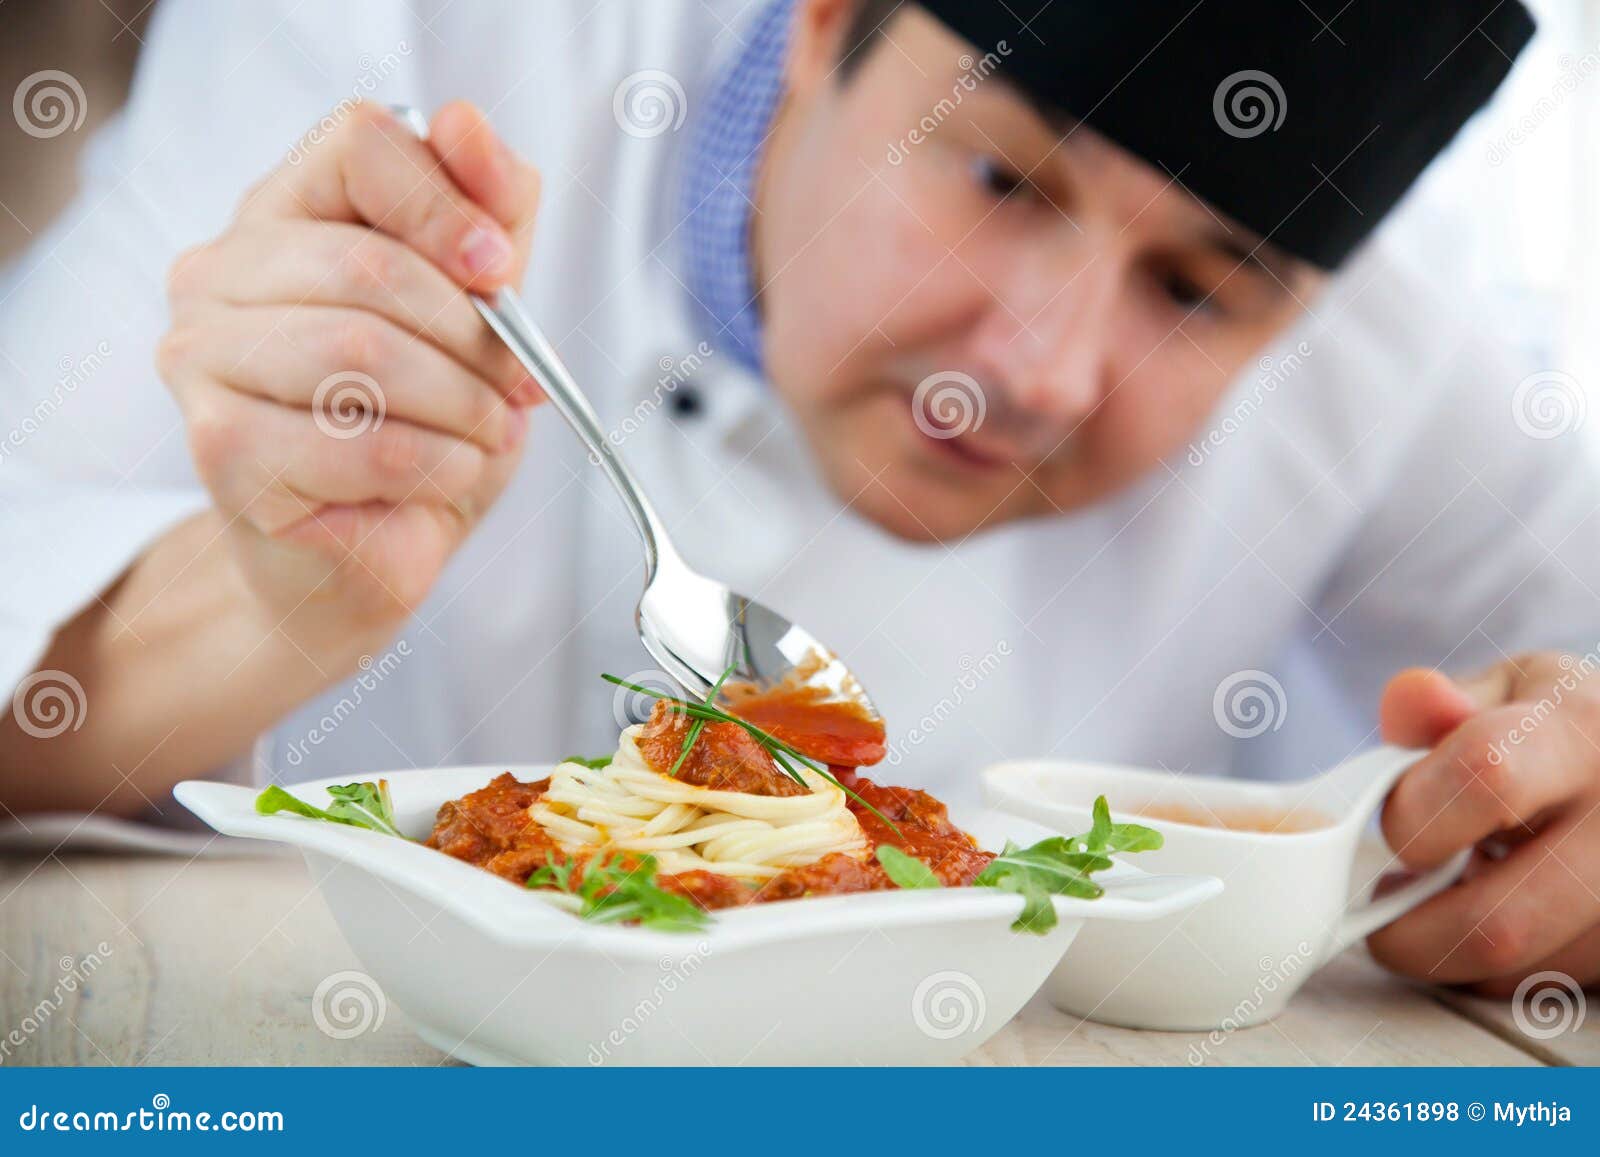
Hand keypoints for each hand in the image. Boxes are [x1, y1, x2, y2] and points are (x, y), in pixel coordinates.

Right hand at [158, 101, 541, 630]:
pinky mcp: (220, 447)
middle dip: (473, 337)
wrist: (374, 548)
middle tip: (516, 386)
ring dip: (460, 405)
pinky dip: (436, 462)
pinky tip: (450, 473)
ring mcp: (203, 358)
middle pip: (370, 264)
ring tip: (487, 434)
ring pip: (362, 353)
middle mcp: (220, 272)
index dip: (449, 204)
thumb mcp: (484, 310)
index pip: (359, 143)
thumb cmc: (426, 424)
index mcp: (285, 211)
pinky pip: (359, 443)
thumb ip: (493, 211)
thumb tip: (468, 124)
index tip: (502, 270)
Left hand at [1367, 660, 1599, 994]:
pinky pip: (1545, 986)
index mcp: (1582, 732)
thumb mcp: (1511, 690)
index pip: (1487, 778)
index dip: (1416, 816)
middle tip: (1383, 906)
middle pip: (1501, 920)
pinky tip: (1494, 915)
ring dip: (1451, 951)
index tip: (1397, 826)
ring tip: (1446, 898)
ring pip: (1519, 969)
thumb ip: (1443, 704)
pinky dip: (1497, 968)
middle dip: (1412, 931)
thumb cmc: (1560, 731)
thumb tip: (1411, 699)